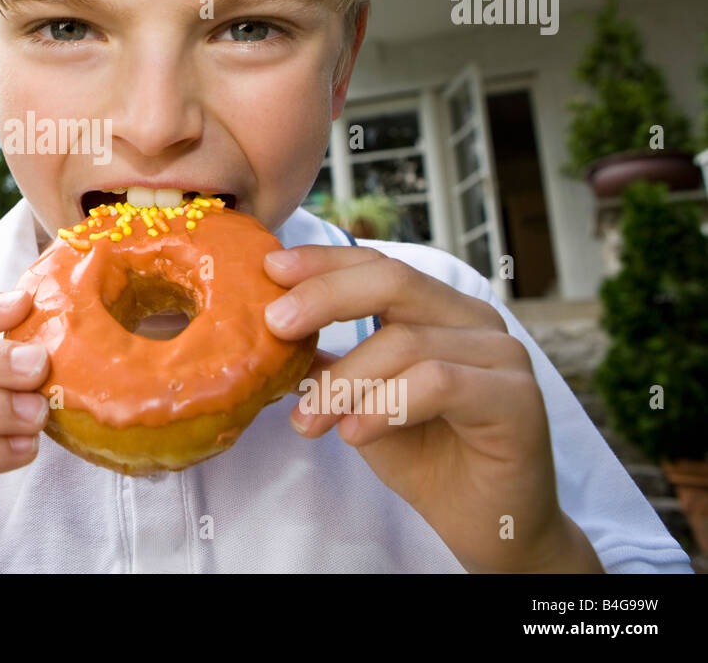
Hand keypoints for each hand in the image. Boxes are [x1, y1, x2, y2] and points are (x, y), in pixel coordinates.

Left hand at [264, 245, 602, 573]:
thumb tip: (270, 332)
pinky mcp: (519, 398)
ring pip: (407, 342)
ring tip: (308, 421)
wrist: (486, 525)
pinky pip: (440, 383)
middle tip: (276, 325)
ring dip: (345, 381)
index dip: (324, 263)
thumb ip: (328, 363)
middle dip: (326, 297)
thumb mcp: (359, 402)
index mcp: (439, 309)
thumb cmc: (425, 457)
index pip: (378, 265)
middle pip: (395, 281)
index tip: (271, 268)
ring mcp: (502, 355)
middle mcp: (475, 320)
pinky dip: (386, 405)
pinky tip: (354, 433)